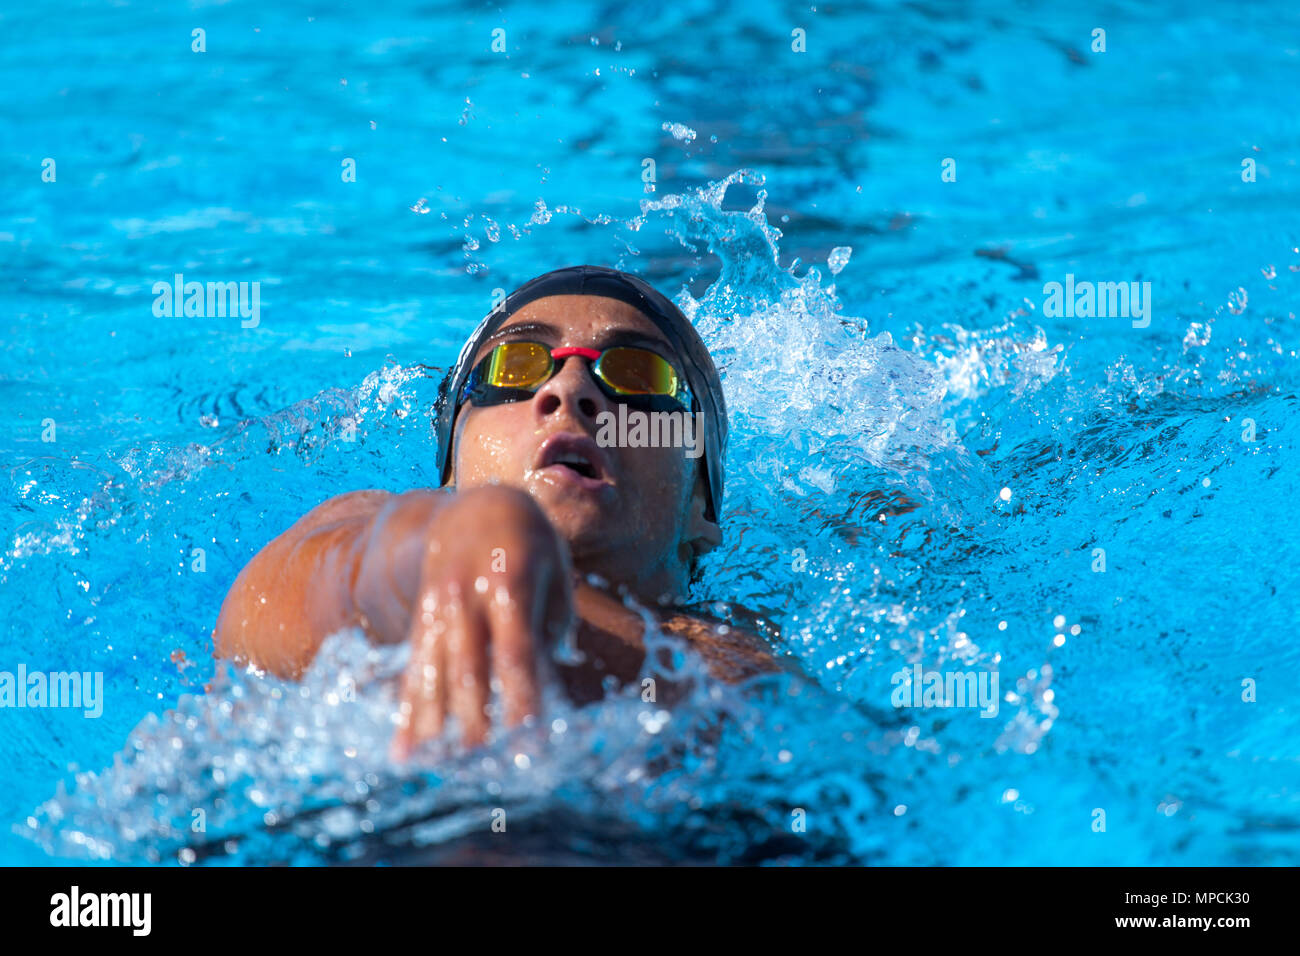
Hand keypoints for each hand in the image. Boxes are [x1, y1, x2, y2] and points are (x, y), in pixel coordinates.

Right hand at [390, 487, 572, 759]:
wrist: (480, 504)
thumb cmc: (535, 546)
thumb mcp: (555, 574)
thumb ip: (551, 627)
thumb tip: (544, 680)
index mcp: (511, 584)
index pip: (516, 652)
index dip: (521, 697)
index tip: (529, 739)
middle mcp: (468, 596)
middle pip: (468, 666)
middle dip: (472, 717)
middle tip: (477, 763)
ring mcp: (439, 607)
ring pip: (431, 670)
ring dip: (429, 722)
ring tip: (426, 765)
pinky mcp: (423, 618)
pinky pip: (414, 669)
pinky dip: (409, 712)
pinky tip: (404, 750)